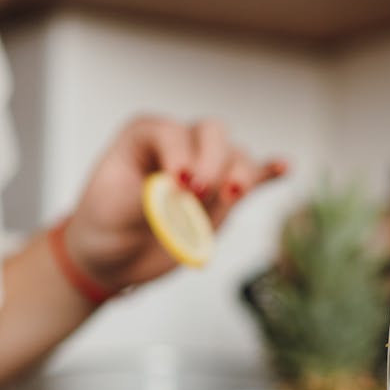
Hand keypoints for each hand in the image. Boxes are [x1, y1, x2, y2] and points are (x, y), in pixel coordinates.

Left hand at [64, 116, 286, 292]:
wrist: (112, 258)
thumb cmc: (104, 225)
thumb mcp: (113, 209)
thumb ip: (148, 197)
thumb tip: (179, 192)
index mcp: (145, 136)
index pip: (172, 132)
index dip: (179, 154)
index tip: (176, 185)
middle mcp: (180, 146)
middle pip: (212, 133)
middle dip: (212, 161)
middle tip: (197, 194)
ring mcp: (206, 170)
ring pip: (236, 156)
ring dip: (240, 174)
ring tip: (233, 195)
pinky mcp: (222, 197)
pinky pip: (253, 177)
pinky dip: (269, 172)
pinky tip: (285, 168)